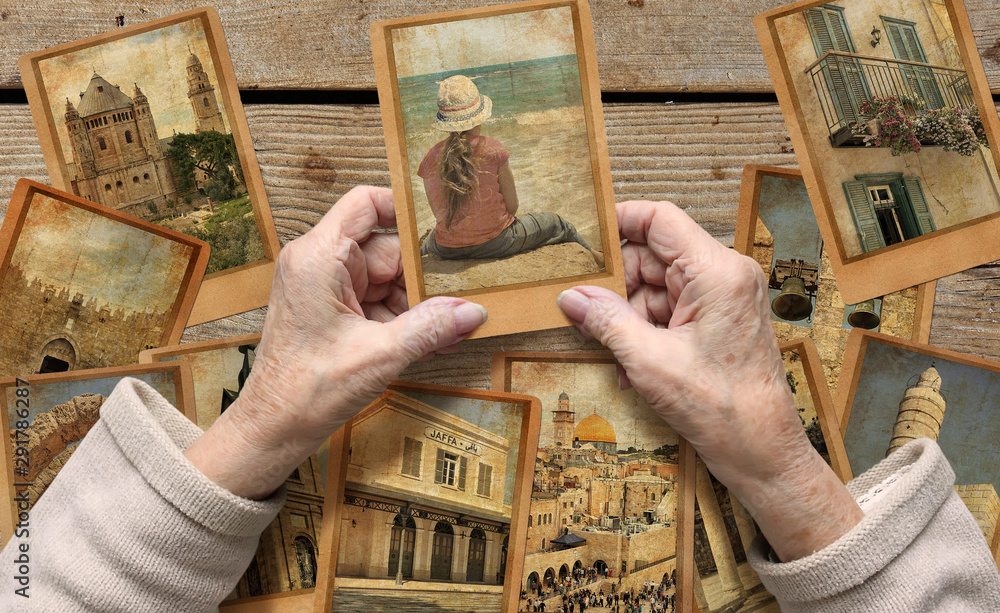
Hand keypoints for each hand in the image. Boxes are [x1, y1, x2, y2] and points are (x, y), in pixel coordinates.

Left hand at [184, 186, 486, 498]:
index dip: (407, 208)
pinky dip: (404, 318)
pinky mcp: (333, 309)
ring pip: (388, 278)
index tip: (445, 224)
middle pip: (387, 248)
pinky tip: (432, 340)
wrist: (274, 428)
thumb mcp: (380, 355)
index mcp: (319, 257)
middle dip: (424, 276)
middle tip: (462, 295)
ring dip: (418, 303)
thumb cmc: (306, 390)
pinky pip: (378, 300)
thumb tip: (473, 311)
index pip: (366, 204)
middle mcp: (319, 263)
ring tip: (450, 329)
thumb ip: (431, 327)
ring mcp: (326, 287)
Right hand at [556, 200, 861, 560]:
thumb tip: (571, 297)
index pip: (660, 219)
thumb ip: (605, 320)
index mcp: (717, 272)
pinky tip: (630, 363)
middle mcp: (725, 276)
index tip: (584, 234)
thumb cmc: (720, 408)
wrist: (761, 451)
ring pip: (658, 286)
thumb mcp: (648, 361)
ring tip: (612, 352)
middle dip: (617, 283)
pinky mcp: (719, 320)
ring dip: (628, 315)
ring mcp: (724, 298)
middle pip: (655, 256)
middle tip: (583, 306)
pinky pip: (671, 310)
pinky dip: (645, 330)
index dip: (619, 220)